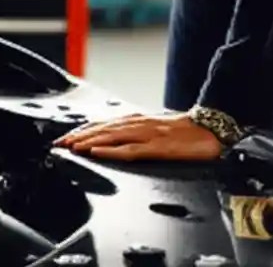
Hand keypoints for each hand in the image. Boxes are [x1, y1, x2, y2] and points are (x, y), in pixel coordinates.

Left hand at [52, 112, 223, 161]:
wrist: (212, 128)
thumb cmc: (186, 132)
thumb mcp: (156, 130)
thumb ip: (138, 134)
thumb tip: (117, 141)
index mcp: (138, 120)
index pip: (104, 124)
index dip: (84, 130)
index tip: (66, 138)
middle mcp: (139, 124)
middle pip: (103, 129)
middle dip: (79, 136)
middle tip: (60, 143)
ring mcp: (148, 135)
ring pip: (112, 136)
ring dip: (89, 140)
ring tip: (72, 146)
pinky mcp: (158, 147)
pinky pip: (131, 149)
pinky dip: (111, 150)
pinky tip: (98, 152)